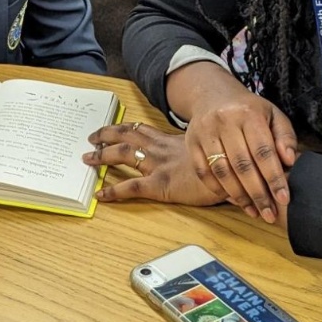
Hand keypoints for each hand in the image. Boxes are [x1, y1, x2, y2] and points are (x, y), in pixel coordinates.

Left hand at [83, 121, 226, 205]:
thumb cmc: (225, 161)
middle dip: (105, 136)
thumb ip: (196, 150)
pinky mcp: (162, 185)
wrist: (235, 170)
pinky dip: (113, 191)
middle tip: (90, 138)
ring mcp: (159, 166)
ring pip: (123, 156)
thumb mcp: (207, 150)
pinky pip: (132, 187)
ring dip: (102, 157)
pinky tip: (100, 195)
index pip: (140, 129)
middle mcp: (160, 149)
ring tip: (87, 159)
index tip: (109, 127)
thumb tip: (194, 153)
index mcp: (170, 140)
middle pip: (126, 137)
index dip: (122, 127)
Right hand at [168, 64, 298, 223]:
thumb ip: (285, 136)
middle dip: (258, 194)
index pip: (263, 151)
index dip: (274, 177)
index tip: (284, 199)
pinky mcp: (190, 142)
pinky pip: (203, 172)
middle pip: (242, 164)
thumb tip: (289, 160)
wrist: (212, 95)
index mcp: (248, 113)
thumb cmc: (249, 110)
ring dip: (239, 196)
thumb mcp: (273, 115)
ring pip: (221, 171)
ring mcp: (204, 131)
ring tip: (254, 211)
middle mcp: (223, 121)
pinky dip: (218, 190)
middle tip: (269, 214)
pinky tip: (234, 200)